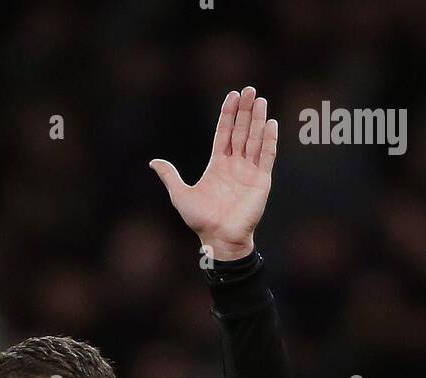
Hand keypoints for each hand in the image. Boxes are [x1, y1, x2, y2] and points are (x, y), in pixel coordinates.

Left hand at [150, 87, 277, 260]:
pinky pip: (266, 156)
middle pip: (241, 131)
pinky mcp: (261, 181)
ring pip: (255, 139)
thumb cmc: (201, 220)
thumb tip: (154, 162)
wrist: (219, 238)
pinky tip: (270, 123)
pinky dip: (269, 140)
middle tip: (250, 90)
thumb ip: (170, 176)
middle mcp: (235, 165)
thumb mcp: (180, 195)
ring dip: (257, 120)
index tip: (233, 95)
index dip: (228, 114)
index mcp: (218, 165)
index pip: (225, 133)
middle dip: (245, 111)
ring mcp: (249, 172)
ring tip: (260, 100)